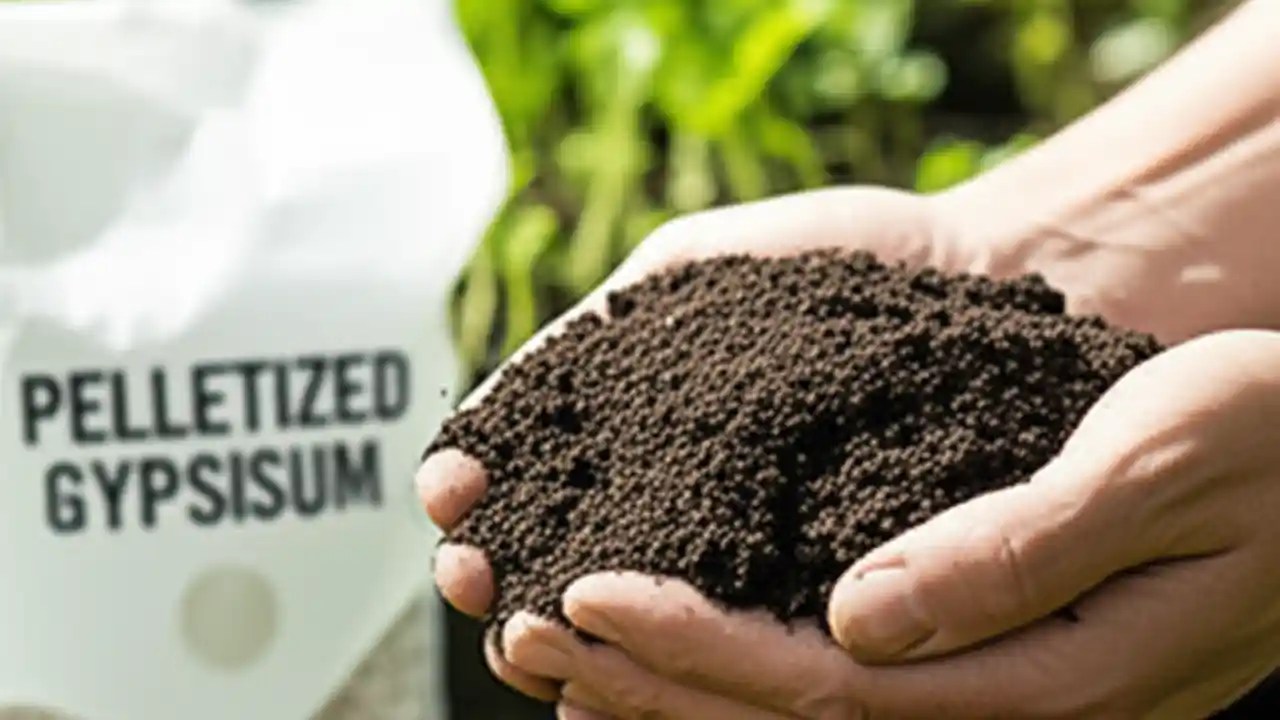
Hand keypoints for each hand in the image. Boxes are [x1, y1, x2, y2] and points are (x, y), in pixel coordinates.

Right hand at [418, 186, 978, 701]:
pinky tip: (623, 678)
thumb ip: (599, 331)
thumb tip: (487, 406)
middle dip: (507, 571)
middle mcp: (681, 503)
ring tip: (525, 635)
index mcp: (636, 434)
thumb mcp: (694, 273)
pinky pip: (747, 633)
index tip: (450, 492)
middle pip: (570, 555)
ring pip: (643, 613)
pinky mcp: (821, 592)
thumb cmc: (829, 259)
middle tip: (469, 577)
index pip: (536, 473)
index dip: (483, 486)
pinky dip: (680, 657)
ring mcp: (746, 552)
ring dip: (572, 634)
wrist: (969, 270)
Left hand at [508, 330, 1279, 717]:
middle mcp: (1002, 707)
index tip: (582, 596)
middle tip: (520, 628)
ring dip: (668, 683)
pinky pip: (837, 680)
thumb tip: (859, 616)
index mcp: (1037, 678)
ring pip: (798, 712)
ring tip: (552, 646)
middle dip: (645, 677)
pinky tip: (664, 651)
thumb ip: (1016, 551)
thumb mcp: (1157, 470)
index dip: (688, 648)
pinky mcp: (985, 656)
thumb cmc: (1260, 439)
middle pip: (785, 717)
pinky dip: (733, 669)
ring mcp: (993, 694)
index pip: (820, 686)